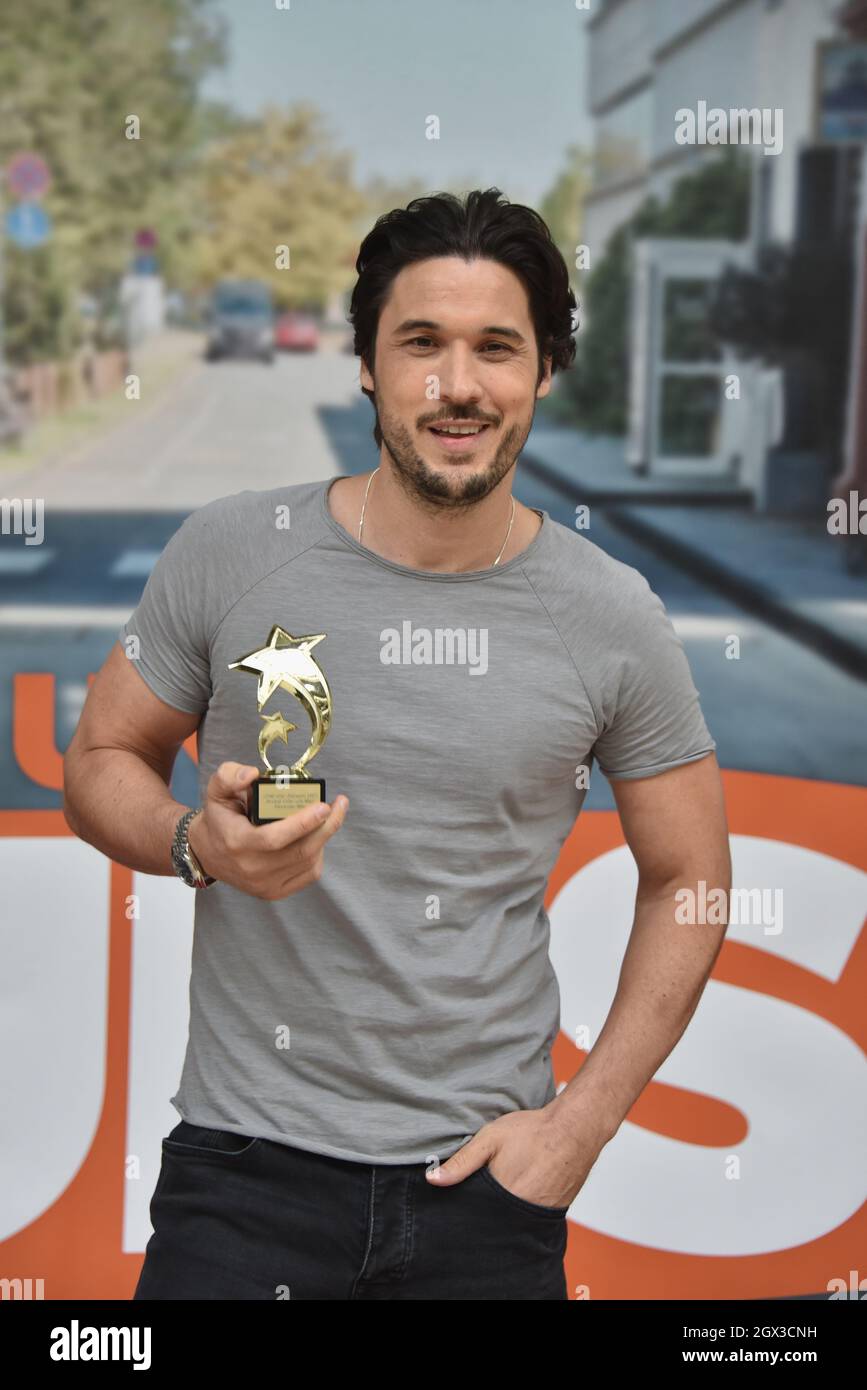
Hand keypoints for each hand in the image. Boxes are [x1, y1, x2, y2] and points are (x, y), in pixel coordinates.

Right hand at [188, 761, 347, 899]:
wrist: (208, 853)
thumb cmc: (219, 818)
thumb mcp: (216, 790)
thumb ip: (229, 775)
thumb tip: (253, 774)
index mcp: (237, 843)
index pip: (275, 838)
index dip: (303, 823)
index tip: (324, 805)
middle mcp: (251, 869)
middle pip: (300, 851)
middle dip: (327, 827)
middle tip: (339, 805)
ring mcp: (264, 885)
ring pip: (308, 862)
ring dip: (324, 838)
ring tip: (329, 817)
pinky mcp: (274, 893)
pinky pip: (308, 874)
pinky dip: (318, 854)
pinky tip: (317, 837)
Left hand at [425, 1101, 607, 1209]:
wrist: (575, 1130)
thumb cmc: (532, 1131)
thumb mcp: (490, 1139)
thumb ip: (462, 1162)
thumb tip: (433, 1179)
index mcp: (501, 1197)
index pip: (474, 1218)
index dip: (463, 1214)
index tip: (454, 1211)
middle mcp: (521, 1213)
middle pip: (492, 1224)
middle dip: (482, 1217)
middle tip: (478, 1201)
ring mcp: (539, 1215)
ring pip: (511, 1223)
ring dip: (502, 1215)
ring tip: (499, 1195)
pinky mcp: (553, 1213)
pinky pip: (530, 1219)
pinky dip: (521, 1210)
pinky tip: (519, 1192)